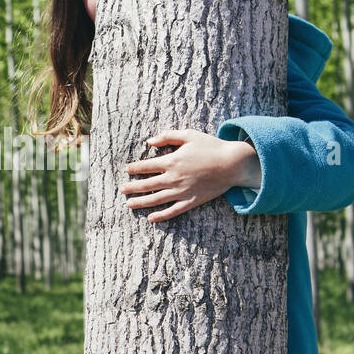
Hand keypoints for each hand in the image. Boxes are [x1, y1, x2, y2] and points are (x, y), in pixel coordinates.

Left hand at [120, 128, 260, 221]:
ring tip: (129, 204)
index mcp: (171, 161)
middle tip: (121, 189)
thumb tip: (149, 142)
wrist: (232, 163)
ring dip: (141, 202)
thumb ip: (167, 136)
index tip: (127, 170)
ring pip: (156, 199)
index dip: (134, 168)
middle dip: (132, 187)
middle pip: (147, 185)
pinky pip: (173, 211)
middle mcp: (173, 178)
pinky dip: (161, 215)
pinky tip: (151, 218)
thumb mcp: (188, 135)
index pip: (146, 166)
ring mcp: (182, 191)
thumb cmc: (211, 146)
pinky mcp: (192, 201)